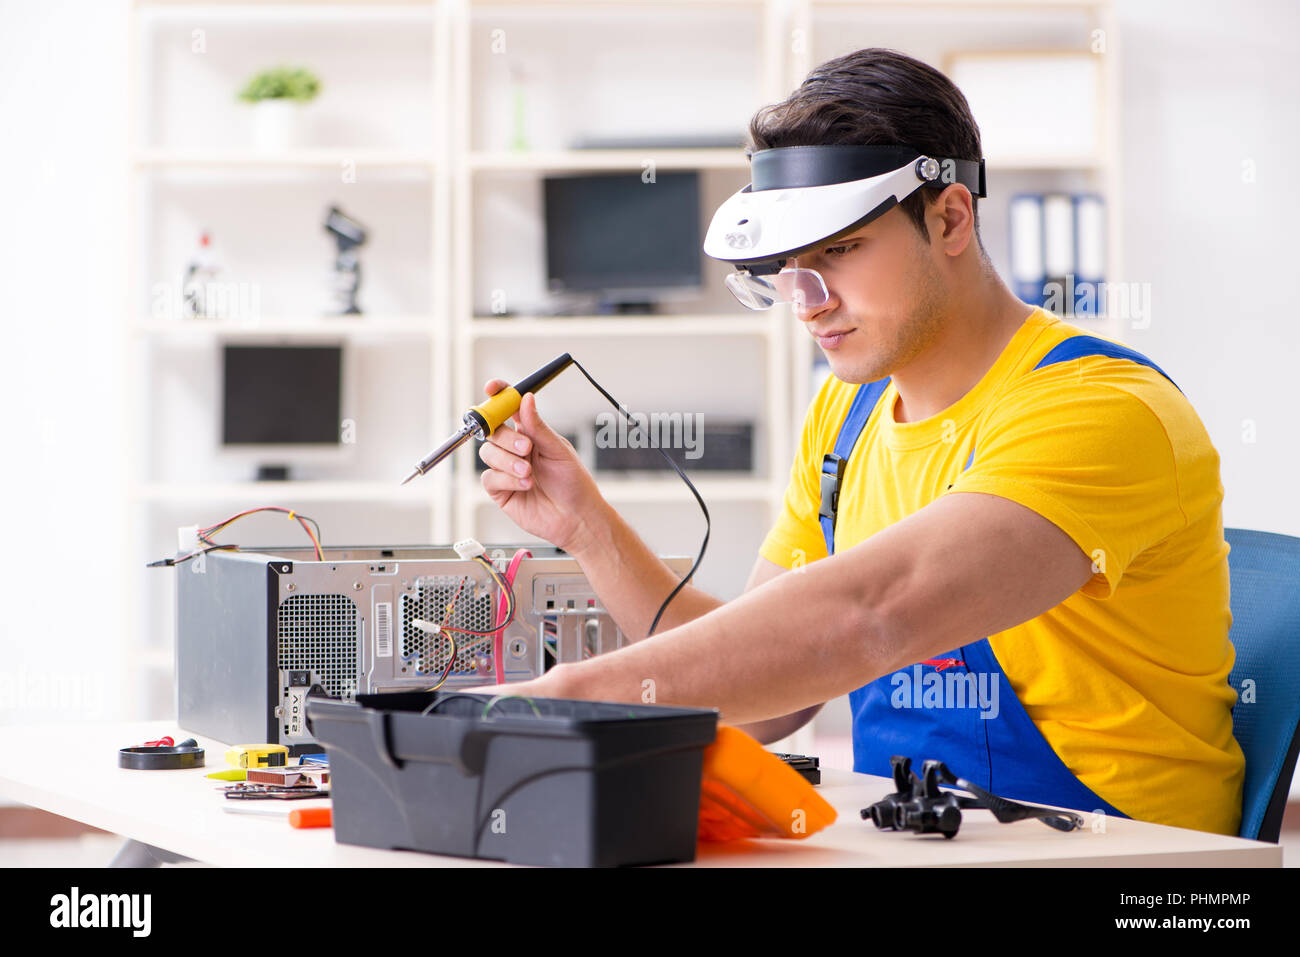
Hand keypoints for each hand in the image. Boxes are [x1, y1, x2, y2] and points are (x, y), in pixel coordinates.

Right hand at [477, 380, 607, 555]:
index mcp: (530, 433)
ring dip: (508, 461)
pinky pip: (489, 477)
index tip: (492, 389)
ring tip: (529, 472)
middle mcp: (515, 448)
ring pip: (488, 453)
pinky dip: (507, 479)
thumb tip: (526, 399)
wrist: (576, 517)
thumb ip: (537, 426)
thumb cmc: (574, 483)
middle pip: (493, 430)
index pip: (508, 408)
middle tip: (527, 448)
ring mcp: (505, 468)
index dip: (498, 396)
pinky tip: (526, 484)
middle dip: (507, 438)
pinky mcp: (500, 490)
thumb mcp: (558, 449)